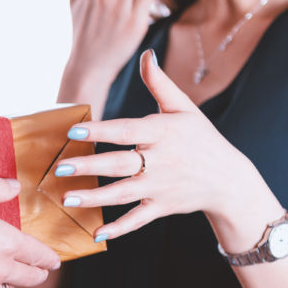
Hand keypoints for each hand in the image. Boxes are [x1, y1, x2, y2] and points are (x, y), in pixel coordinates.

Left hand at [56, 50, 258, 239]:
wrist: (229, 179)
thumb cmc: (201, 139)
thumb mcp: (184, 109)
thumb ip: (160, 84)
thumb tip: (146, 54)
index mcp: (163, 133)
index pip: (127, 131)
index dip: (100, 131)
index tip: (73, 132)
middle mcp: (161, 161)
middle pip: (119, 165)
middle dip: (88, 168)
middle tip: (59, 168)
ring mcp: (161, 187)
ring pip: (123, 194)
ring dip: (94, 199)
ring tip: (66, 199)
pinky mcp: (162, 208)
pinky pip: (138, 219)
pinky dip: (119, 229)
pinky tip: (97, 234)